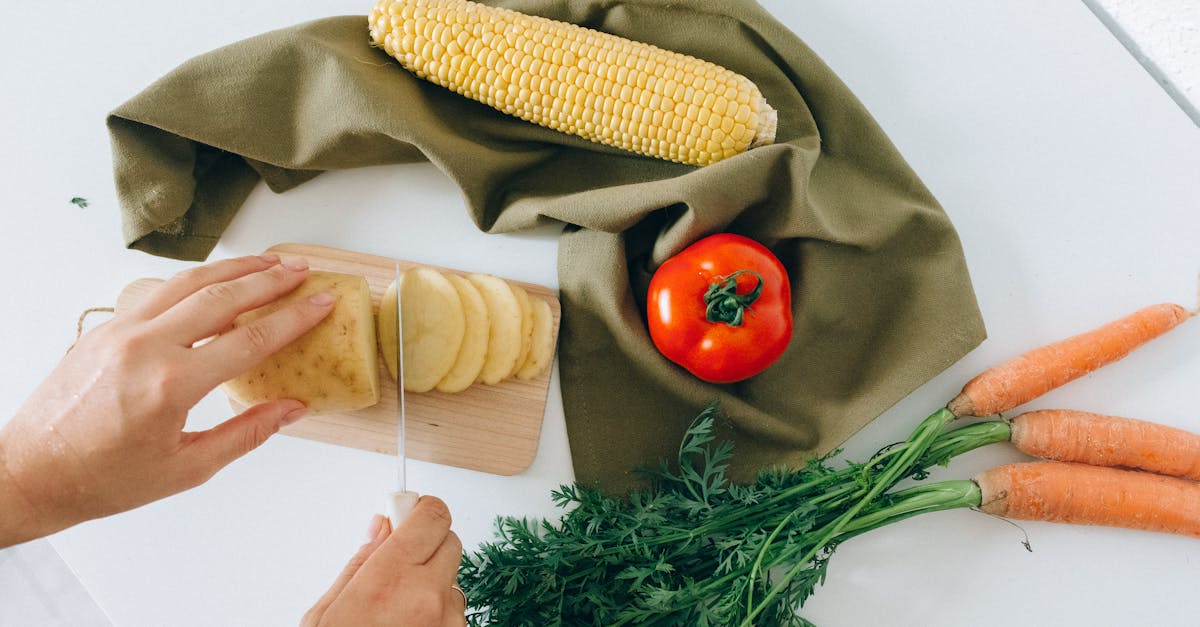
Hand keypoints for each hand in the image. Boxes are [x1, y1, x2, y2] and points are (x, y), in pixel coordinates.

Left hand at [0, 254, 333, 545]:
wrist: (31, 472)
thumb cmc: (102, 478)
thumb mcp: (187, 468)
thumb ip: (245, 434)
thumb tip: (291, 410)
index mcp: (171, 385)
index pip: (249, 339)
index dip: (293, 319)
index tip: (320, 303)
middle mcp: (145, 347)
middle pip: (222, 297)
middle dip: (269, 280)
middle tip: (301, 271)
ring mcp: (120, 331)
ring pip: (188, 282)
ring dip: (233, 269)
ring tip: (267, 263)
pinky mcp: (105, 328)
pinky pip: (158, 292)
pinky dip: (195, 281)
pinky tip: (215, 281)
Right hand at [303, 497, 466, 626]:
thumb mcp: (327, 611)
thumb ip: (361, 561)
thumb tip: (381, 526)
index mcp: (389, 579)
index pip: (432, 515)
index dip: (421, 509)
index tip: (409, 510)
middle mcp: (427, 597)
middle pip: (450, 541)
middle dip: (427, 544)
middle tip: (399, 560)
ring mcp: (447, 622)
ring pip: (453, 579)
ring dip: (432, 583)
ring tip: (397, 611)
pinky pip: (454, 612)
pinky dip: (437, 614)